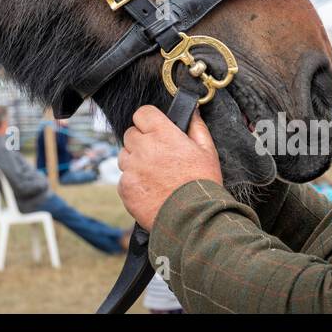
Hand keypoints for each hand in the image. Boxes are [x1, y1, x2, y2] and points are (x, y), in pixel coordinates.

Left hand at [118, 107, 221, 230]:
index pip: (142, 113)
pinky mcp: (125, 187)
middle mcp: (143, 147)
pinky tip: (150, 191)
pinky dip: (133, 183)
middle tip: (158, 157)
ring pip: (124, 156)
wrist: (193, 219)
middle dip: (141, 142)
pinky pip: (123, 179)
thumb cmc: (202, 184)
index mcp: (162, 134)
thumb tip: (192, 112)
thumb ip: (197, 127)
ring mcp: (131, 168)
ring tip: (155, 176)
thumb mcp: (207, 152)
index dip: (148, 121)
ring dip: (135, 162)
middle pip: (131, 134)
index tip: (154, 129)